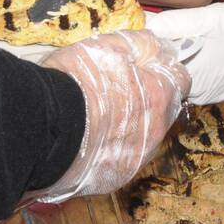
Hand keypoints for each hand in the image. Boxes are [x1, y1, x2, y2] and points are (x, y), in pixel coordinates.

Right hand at [30, 29, 190, 199]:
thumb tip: (160, 46)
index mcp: (159, 95)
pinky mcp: (115, 179)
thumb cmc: (76, 81)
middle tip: (117, 94)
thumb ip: (142, 44)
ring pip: (143, 139)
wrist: (42, 129)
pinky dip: (110, 152)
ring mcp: (136, 159)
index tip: (148, 70)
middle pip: (163, 112)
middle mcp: (156, 131)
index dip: (164, 72)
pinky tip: (88, 143)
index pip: (181, 80)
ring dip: (129, 128)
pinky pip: (120, 161)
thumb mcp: (110, 46)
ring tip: (98, 120)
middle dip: (148, 101)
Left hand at [147, 2, 223, 103]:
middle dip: (156, 54)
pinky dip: (188, 65)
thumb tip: (147, 25)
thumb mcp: (214, 19)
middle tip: (153, 31)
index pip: (153, 64)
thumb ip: (179, 22)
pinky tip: (191, 50)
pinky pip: (193, 79)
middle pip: (163, 73)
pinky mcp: (215, 91)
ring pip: (177, 76)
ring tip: (171, 39)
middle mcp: (195, 92)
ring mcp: (206, 95)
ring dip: (172, 59)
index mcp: (189, 75)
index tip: (136, 31)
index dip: (144, 46)